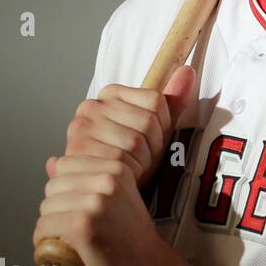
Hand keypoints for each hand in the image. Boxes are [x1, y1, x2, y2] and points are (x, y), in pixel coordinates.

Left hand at [32, 154, 189, 265]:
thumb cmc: (134, 241)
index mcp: (118, 169)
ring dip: (52, 228)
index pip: (65, 165)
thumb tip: (50, 162)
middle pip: (53, 186)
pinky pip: (44, 228)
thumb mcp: (117, 199)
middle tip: (78, 227)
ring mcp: (95, 203)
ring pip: (46, 208)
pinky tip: (66, 250)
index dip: (67, 189)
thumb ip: (85, 179)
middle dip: (58, 209)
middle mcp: (108, 180)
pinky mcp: (82, 226)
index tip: (83, 207)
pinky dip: (46, 244)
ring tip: (73, 240)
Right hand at [64, 65, 197, 187]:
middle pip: (147, 121)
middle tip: (141, 158)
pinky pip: (122, 158)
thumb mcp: (157, 130)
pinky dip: (130, 172)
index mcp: (110, 95)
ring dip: (143, 161)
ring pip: (136, 140)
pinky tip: (122, 175)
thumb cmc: (133, 161)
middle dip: (153, 146)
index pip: (155, 100)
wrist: (109, 193)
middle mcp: (90, 107)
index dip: (162, 126)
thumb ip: (173, 101)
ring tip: (132, 167)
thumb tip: (188, 71)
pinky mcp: (77, 150)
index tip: (150, 139)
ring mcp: (81, 127)